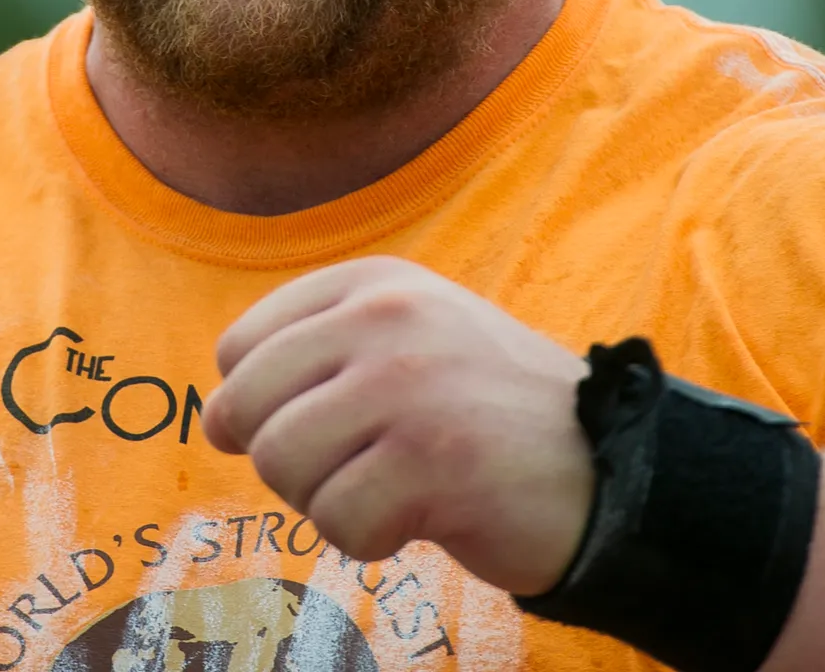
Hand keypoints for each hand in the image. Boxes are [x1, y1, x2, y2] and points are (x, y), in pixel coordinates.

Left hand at [204, 257, 592, 595]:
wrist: (609, 465)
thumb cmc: (489, 417)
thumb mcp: (408, 343)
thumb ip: (315, 356)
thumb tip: (214, 417)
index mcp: (372, 283)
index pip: (239, 349)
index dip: (262, 407)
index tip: (328, 426)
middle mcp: (384, 319)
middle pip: (245, 410)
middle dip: (289, 461)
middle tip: (360, 469)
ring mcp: (406, 386)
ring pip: (282, 468)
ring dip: (330, 501)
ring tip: (398, 486)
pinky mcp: (429, 460)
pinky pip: (337, 525)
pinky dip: (372, 540)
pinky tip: (427, 516)